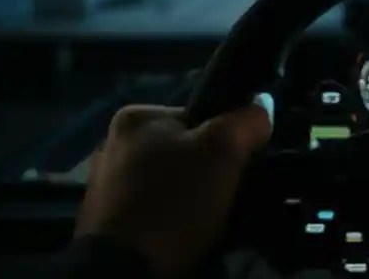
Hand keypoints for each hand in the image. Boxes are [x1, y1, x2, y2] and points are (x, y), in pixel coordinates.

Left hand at [75, 102, 272, 277]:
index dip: (226, 140)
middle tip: (226, 195)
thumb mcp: (223, 150)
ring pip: (170, 183)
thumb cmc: (174, 199)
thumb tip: (263, 106)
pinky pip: (154, 209)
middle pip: (184, 151)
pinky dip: (171, 218)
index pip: (198, 118)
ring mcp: (106, 184)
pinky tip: (185, 233)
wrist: (126, 268)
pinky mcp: (107, 220)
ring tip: (208, 219)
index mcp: (135, 117)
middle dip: (207, 171)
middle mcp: (113, 144)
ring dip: (191, 198)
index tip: (237, 166)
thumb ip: (247, 121)